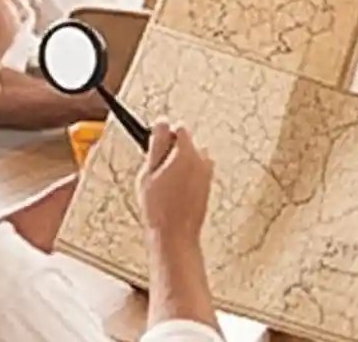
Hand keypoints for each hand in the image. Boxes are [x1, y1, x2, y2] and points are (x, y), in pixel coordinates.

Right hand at [137, 120, 212, 242]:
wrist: (175, 234)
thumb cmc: (159, 208)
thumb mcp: (148, 172)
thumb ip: (157, 144)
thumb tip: (162, 122)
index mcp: (187, 152)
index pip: (179, 128)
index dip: (165, 137)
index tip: (156, 150)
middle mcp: (203, 159)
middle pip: (187, 142)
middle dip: (173, 151)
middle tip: (158, 172)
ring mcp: (207, 172)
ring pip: (191, 157)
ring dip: (180, 164)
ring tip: (166, 184)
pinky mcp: (208, 183)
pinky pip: (196, 170)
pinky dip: (186, 176)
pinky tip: (175, 192)